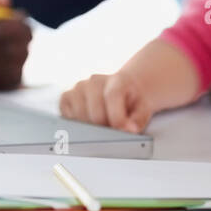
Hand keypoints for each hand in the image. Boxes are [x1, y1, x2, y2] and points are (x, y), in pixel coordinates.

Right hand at [59, 39, 201, 132]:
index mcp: (117, 80)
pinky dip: (77, 125)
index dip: (117, 117)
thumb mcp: (143, 109)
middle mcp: (95, 81)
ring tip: (103, 124)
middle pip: (95, 113)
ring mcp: (78, 88)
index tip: (123, 131)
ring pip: (80, 118)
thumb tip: (130, 129)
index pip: (112, 96)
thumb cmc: (132, 101)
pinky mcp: (66, 97)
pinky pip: (67, 118)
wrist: (124, 90)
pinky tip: (89, 122)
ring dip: (91, 128)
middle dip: (105, 128)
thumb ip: (138, 119)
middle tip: (113, 130)